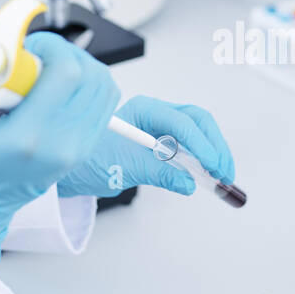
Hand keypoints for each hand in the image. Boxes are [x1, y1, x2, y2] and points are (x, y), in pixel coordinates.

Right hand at [0, 32, 119, 265]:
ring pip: (104, 87)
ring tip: (48, 71)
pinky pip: (104, 103)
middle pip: (91, 76)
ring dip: (81, 67)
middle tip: (37, 58)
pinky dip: (88, 85)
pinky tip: (59, 87)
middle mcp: (62, 144)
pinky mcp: (85, 148)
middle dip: (66, 54)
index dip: (53, 47)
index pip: (66, 74)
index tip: (30, 47)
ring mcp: (78, 148)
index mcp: (29, 137)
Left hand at [56, 96, 235, 198]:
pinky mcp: (163, 144)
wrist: (70, 169)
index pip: (182, 122)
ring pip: (199, 133)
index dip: (202, 145)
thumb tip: (188, 183)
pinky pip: (190, 148)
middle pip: (198, 122)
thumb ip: (159, 173)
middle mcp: (156, 113)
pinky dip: (203, 161)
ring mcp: (161, 128)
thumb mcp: (125, 168)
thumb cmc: (88, 161)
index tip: (213, 167)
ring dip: (213, 153)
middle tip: (224, 173)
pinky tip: (209, 176)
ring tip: (222, 178)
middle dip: (214, 147)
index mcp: (145, 109)